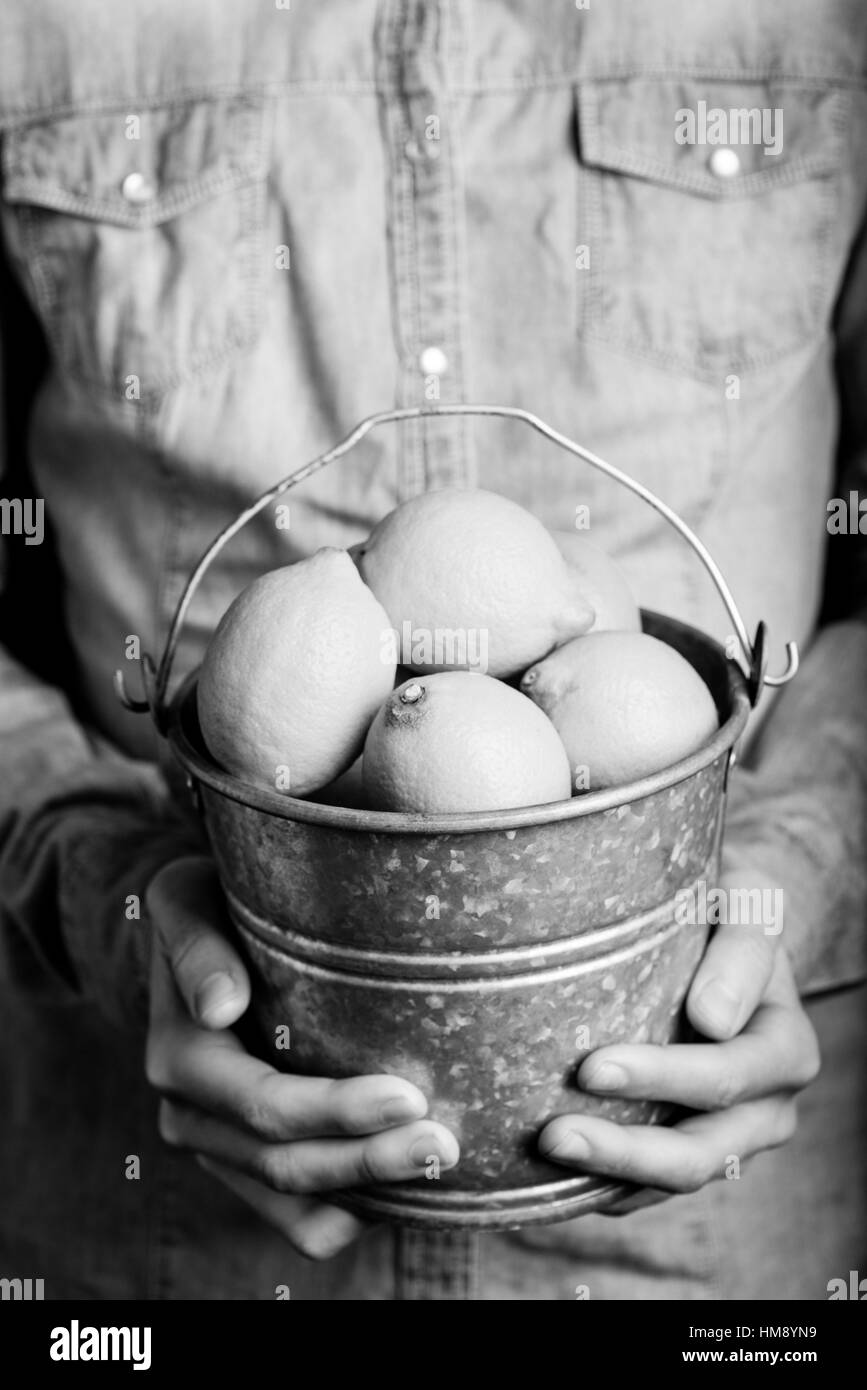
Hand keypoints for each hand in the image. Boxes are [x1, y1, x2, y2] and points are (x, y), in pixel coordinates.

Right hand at [145, 856, 458, 1258]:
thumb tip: (221, 1005)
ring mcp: (223, 1152)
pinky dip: (355, 1214)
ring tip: (441, 1168)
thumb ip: (196, 944)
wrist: (203, 933)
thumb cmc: (209, 904)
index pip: (263, 1105)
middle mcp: (193, 1119)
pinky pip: (305, 1220)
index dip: (336, 1111)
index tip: (409, 1096)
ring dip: (372, 1196)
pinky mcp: (254, 1168)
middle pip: (287, 1166)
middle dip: (370, 1162)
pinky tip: (408, 1188)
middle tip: (446, 1144)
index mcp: (180, 1059)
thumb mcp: (186, 899)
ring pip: (300, 1206)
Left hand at [538, 871, 820, 1203]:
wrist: (719, 933)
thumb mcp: (748, 902)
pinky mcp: (690, 1153)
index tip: (592, 1068)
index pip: (725, 1076)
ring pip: (673, 1180)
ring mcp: (730, 1140)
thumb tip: (712, 1019)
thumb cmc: (726, 910)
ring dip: (608, 1173)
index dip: (660, 1078)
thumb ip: (743, 949)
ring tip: (545, 1149)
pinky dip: (605, 1187)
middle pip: (701, 1151)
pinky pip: (649, 1190)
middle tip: (553, 1133)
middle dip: (625, 1149)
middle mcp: (767, 1107)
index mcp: (785, 1048)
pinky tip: (549, 1176)